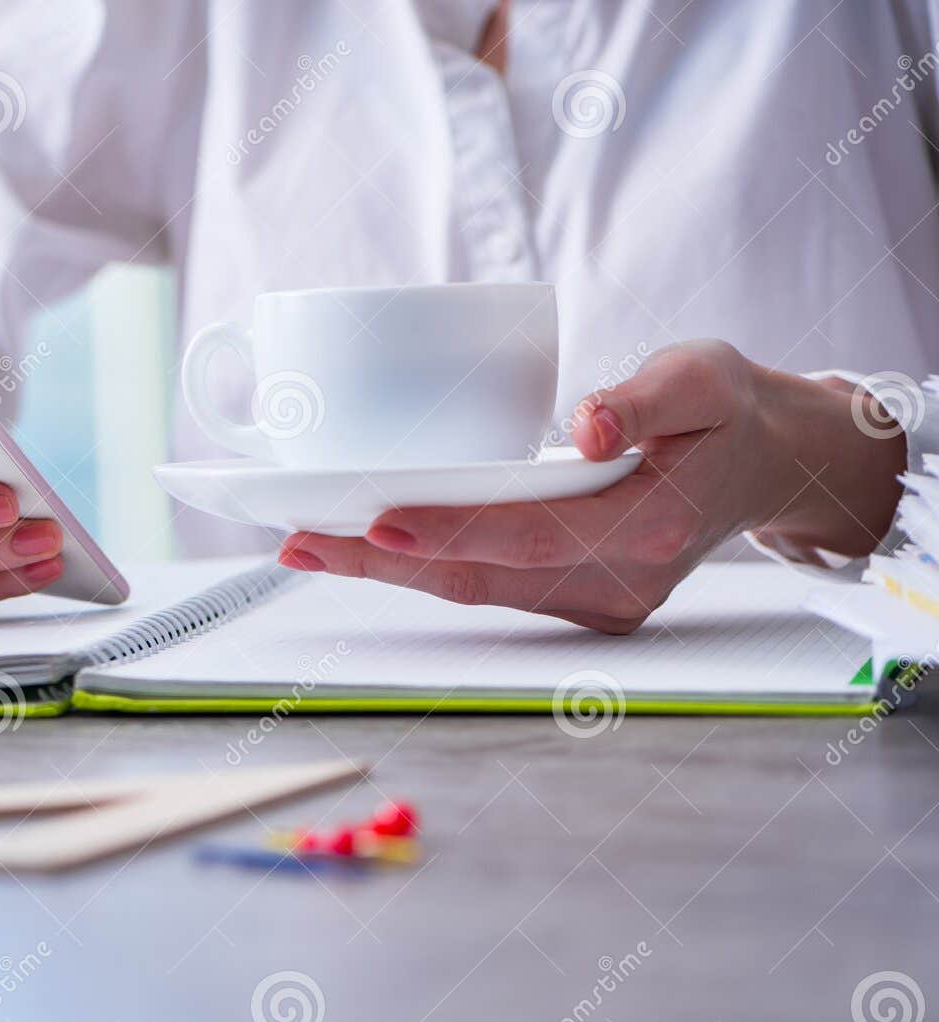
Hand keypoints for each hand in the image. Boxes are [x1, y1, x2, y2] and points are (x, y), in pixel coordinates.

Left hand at [278, 340, 906, 633]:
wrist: (766, 462)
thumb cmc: (726, 409)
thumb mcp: (702, 375)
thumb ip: (646, 399)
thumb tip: (586, 425)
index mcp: (654, 524)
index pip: (534, 536)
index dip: (452, 532)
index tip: (378, 518)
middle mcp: (623, 580)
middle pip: (482, 578)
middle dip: (382, 562)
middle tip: (297, 540)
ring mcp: (601, 602)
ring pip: (476, 591)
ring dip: (390, 571)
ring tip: (308, 543)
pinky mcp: (581, 602)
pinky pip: (490, 588)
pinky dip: (426, 568)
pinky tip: (368, 547)